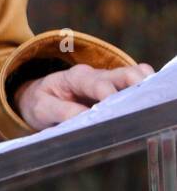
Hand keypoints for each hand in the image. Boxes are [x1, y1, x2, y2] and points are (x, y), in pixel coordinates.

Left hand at [13, 62, 155, 130]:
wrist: (38, 95)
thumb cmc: (41, 102)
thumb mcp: (42, 109)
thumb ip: (61, 112)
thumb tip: (83, 117)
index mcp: (73, 78)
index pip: (94, 83)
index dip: (106, 92)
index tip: (114, 102)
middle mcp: (93, 75)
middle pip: (118, 74)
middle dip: (132, 82)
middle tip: (143, 92)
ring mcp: (106, 80)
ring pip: (130, 75)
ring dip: (141, 83)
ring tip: (152, 93)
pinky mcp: (113, 87)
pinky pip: (132, 83)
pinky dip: (142, 87)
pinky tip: (149, 96)